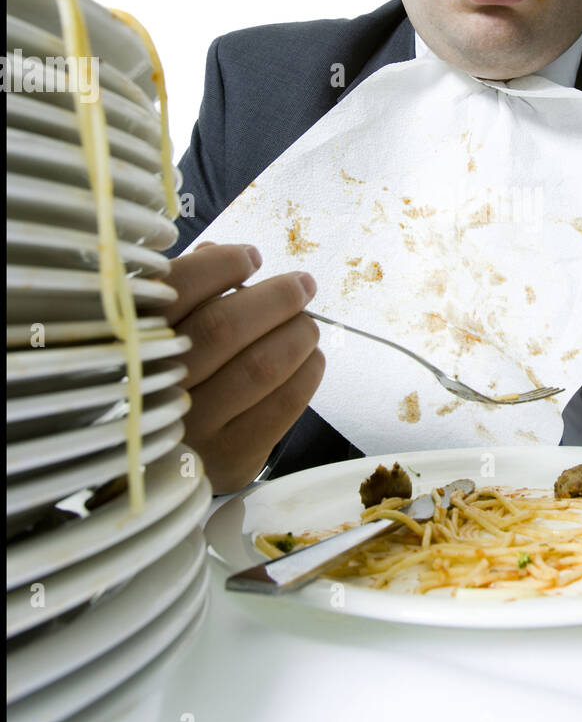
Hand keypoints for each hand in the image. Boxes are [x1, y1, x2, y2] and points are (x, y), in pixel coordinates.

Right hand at [162, 242, 324, 492]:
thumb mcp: (164, 338)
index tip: (251, 257)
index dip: (221, 265)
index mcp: (131, 345)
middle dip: (276, 298)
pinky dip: (307, 372)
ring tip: (307, 324)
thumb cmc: (171, 383)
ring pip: (260, 366)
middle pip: (222, 327)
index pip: (174, 289)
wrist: (166, 470)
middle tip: (303, 285)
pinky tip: (310, 358)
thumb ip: (185, 293)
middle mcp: (156, 388)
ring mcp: (193, 428)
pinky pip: (284, 404)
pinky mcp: (231, 456)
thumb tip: (217, 252)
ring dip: (297, 334)